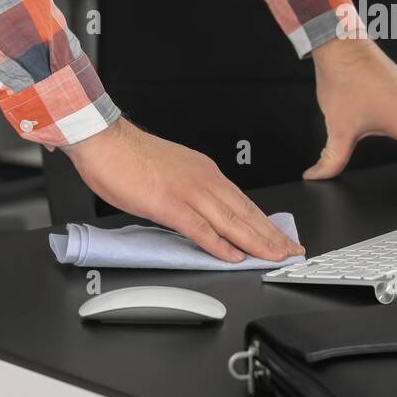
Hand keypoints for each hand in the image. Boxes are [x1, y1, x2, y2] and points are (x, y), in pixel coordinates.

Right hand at [64, 116, 304, 261]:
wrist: (103, 138)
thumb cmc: (128, 155)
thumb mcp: (169, 170)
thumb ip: (186, 190)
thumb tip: (197, 213)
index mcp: (203, 171)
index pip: (242, 202)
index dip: (264, 223)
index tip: (280, 237)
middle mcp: (202, 179)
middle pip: (244, 212)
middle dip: (271, 235)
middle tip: (292, 252)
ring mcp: (188, 192)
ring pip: (231, 221)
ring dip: (257, 242)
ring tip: (275, 258)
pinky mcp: (169, 204)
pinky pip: (200, 228)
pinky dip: (219, 245)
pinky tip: (234, 257)